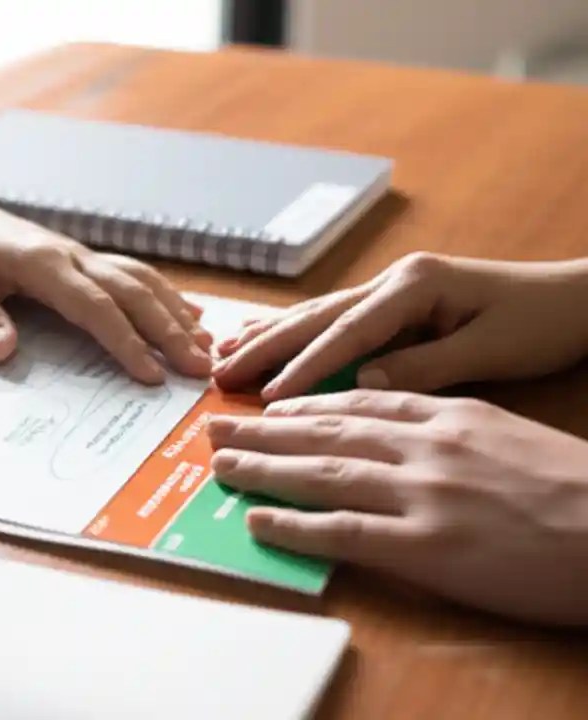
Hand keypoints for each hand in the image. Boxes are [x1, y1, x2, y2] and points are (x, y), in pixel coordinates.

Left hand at [0, 199, 212, 383]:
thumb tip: (5, 351)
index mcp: (40, 263)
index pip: (94, 306)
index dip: (125, 341)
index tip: (152, 375)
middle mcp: (71, 254)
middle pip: (132, 291)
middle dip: (170, 330)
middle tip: (202, 369)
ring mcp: (81, 254)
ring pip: (142, 280)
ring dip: (176, 313)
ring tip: (207, 349)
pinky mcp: (82, 259)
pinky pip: (134, 274)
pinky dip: (167, 295)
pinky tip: (192, 315)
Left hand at [206, 390, 587, 625]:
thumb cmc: (576, 487)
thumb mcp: (506, 433)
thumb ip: (447, 426)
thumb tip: (400, 427)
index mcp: (448, 415)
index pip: (358, 402)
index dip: (303, 401)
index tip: (266, 403)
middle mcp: (425, 446)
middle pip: (325, 430)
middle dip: (263, 428)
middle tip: (214, 426)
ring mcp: (421, 494)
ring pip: (320, 472)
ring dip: (261, 468)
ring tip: (220, 465)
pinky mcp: (426, 545)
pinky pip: (341, 531)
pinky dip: (292, 524)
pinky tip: (257, 520)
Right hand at [213, 253, 587, 399]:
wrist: (580, 296)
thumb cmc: (543, 323)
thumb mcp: (493, 350)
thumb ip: (427, 366)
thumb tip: (366, 385)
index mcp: (416, 287)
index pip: (348, 332)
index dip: (305, 366)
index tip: (268, 397)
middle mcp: (394, 282)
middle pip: (318, 317)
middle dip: (267, 347)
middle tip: (219, 375)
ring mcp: (391, 290)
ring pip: (317, 315)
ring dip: (269, 337)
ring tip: (221, 355)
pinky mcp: (393, 305)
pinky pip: (332, 321)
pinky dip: (293, 333)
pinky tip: (260, 337)